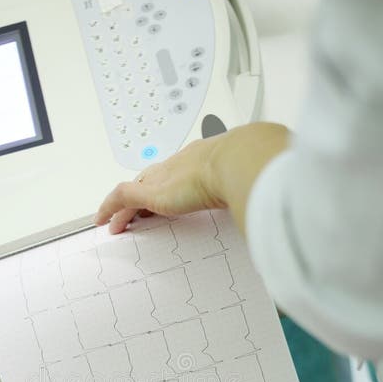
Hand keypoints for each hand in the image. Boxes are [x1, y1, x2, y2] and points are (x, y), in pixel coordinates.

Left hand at [95, 123, 288, 234]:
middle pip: (150, 179)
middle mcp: (178, 164)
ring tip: (112, 221)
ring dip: (122, 206)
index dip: (167, 183)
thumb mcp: (255, 177)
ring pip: (132, 191)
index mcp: (201, 158)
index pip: (176, 171)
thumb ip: (259, 188)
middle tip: (133, 209)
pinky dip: (110, 210)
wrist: (242, 159)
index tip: (168, 192)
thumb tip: (278, 200)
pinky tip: (104, 223)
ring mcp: (164, 178)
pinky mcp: (153, 193)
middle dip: (140, 193)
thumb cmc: (253, 165)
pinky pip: (121, 200)